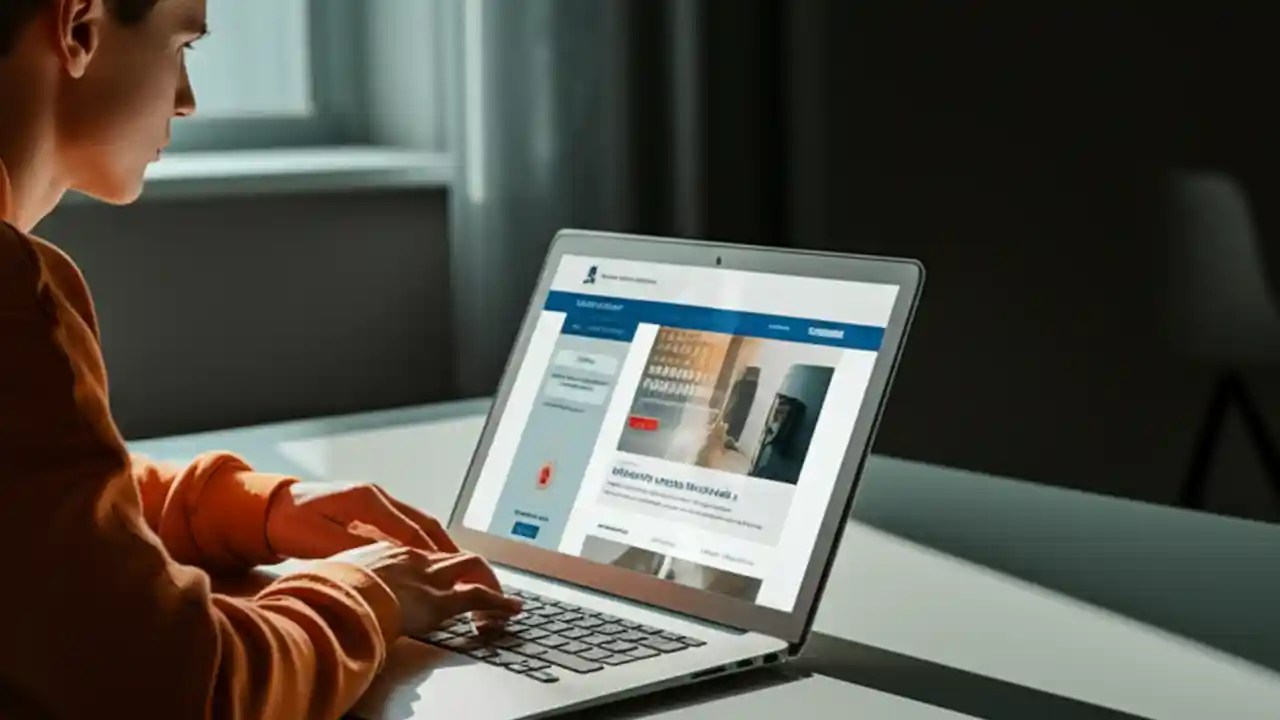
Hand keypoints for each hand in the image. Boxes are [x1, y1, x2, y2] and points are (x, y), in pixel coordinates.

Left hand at [266, 481, 460, 559]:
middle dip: (445, 546)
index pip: (408, 529)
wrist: (268, 508)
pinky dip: (420, 541)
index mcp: (366, 500)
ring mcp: (374, 500)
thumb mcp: (316, 540)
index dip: (430, 552)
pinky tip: (426, 559)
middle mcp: (376, 496)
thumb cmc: (288, 523)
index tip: (448, 572)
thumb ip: (351, 552)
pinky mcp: (369, 510)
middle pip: (422, 522)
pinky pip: (404, 525)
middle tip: (464, 569)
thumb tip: (382, 566)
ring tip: (454, 566)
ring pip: (416, 522)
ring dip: (435, 544)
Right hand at [329, 542, 521, 636]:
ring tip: (501, 596)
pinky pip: (478, 596)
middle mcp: (412, 556)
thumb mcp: (329, 574)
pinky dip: (497, 602)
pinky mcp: (441, 599)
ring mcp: (428, 575)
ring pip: (470, 567)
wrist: (332, 592)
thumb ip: (339, 577)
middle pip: (450, 553)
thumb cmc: (323, 587)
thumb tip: (327, 582)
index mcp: (386, 551)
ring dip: (487, 581)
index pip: (421, 553)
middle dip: (468, 566)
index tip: (440, 572)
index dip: (435, 562)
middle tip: (480, 580)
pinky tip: (510, 608)